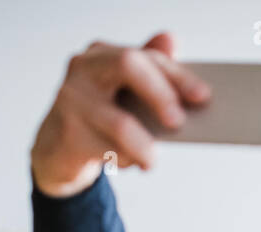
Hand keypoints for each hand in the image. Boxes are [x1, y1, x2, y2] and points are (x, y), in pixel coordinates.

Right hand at [30, 31, 210, 197]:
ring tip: (152, 160)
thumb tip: (170, 39)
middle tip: (178, 122)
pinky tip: (127, 162)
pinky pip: (108, 150)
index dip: (177, 75)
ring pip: (120, 123)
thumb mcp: (125, 92)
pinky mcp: (67, 133)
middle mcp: (83, 69)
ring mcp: (71, 99)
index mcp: (102, 54)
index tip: (202, 96)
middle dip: (161, 94)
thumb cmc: (100, 115)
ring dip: (145, 147)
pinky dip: (124, 160)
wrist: (58, 148)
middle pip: (128, 65)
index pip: (145, 57)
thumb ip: (149, 68)